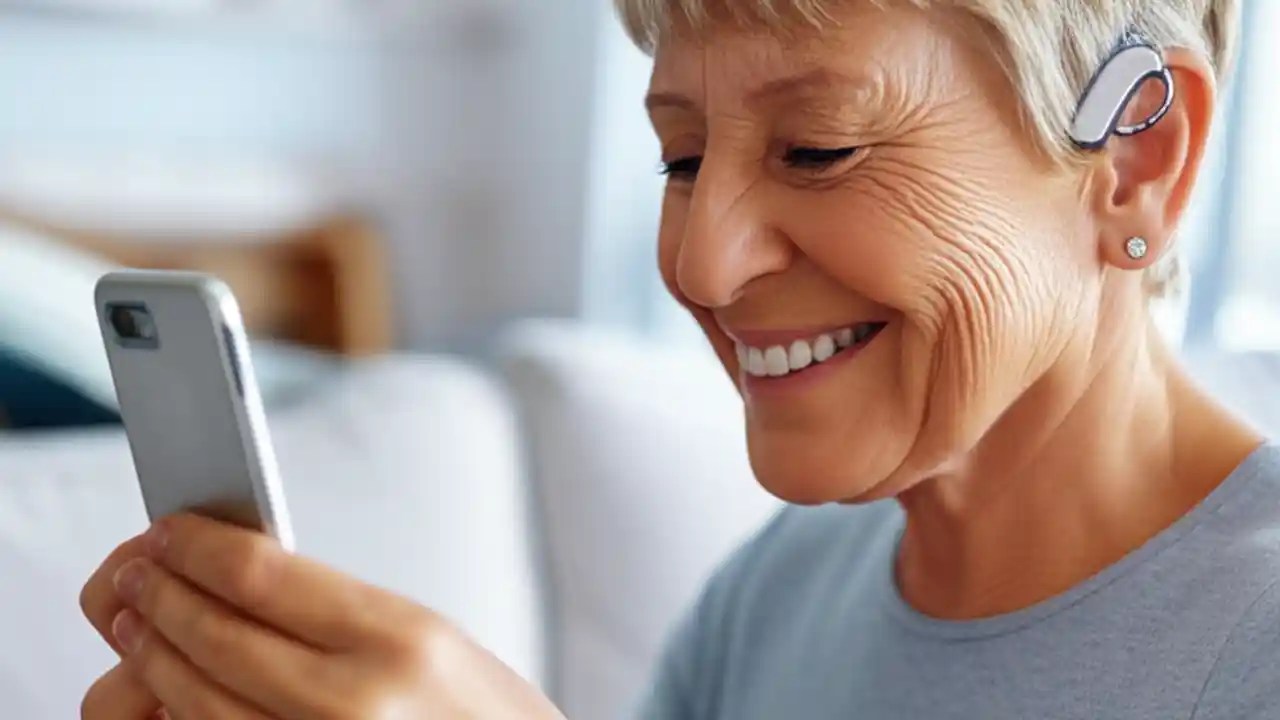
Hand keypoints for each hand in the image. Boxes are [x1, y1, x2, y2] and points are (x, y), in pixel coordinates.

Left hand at [80, 514, 563, 718]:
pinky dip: (181, 709)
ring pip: (201, 698)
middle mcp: (355, 702)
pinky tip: (169, 687)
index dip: (200, 547)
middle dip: (161, 594)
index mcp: (401, 640)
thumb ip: (346, 611)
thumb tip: (252, 578)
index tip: (174, 530)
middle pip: (217, 634)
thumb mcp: (437, 642)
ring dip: (154, 653)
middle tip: (137, 568)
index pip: (262, 575)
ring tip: (137, 621)